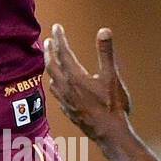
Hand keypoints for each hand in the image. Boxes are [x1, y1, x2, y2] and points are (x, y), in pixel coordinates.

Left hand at [43, 23, 132, 142]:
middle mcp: (65, 87)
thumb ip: (106, 53)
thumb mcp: (112, 77)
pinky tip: (57, 84)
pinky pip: (55, 91)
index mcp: (75, 76)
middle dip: (49, 50)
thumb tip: (104, 31)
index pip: (62, 52)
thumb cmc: (113, 106)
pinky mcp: (67, 109)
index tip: (57, 27)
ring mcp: (64, 100)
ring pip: (51, 78)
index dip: (59, 38)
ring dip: (49, 65)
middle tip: (48, 40)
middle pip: (51, 64)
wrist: (110, 134)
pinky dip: (53, 81)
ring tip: (50, 59)